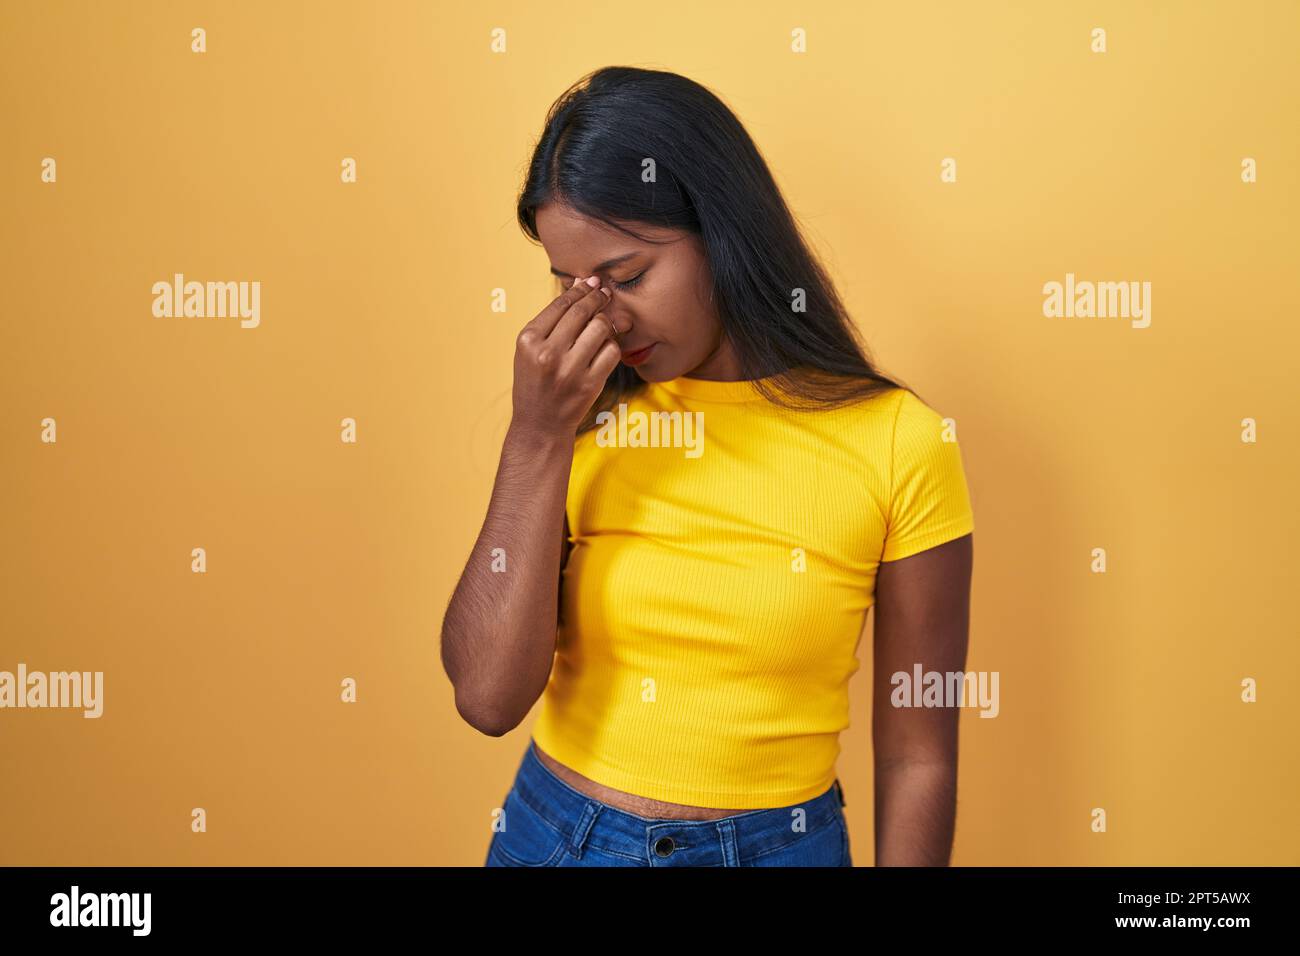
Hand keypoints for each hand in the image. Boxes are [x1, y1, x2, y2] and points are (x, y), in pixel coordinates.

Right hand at [511, 276, 620, 438]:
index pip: (561, 304)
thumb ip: (553, 319)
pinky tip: (604, 347)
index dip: (580, 290)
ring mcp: (569, 370)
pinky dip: (611, 345)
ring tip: (603, 322)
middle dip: (597, 297)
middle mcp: (547, 354)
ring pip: (600, 328)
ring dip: (606, 321)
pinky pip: (611, 351)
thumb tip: (581, 283)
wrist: (540, 424)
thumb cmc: (535, 381)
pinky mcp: (589, 384)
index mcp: (528, 340)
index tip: (591, 282)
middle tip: (604, 292)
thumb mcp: (531, 349)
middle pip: (582, 312)